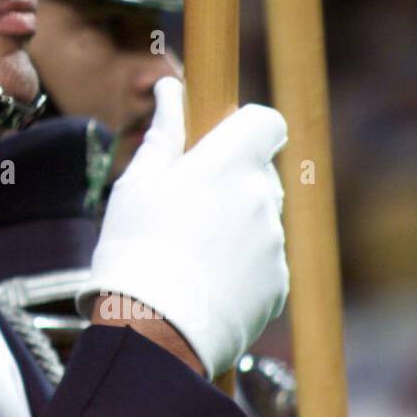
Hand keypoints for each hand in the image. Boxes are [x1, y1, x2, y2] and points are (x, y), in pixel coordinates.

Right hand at [77, 77, 288, 378]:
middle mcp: (263, 197)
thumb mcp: (139, 183)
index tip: (218, 142)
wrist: (154, 328)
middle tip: (186, 206)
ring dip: (235, 224)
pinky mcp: (279, 283)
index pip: (266, 121)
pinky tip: (203, 281)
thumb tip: (170, 87)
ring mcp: (275, 242)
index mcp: (230, 163)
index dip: (246, 127)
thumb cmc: (136, 247)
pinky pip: (264, 260)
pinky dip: (242, 264)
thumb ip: (165, 133)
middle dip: (231, 180)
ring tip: (188, 254)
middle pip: (258, 172)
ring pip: (261, 218)